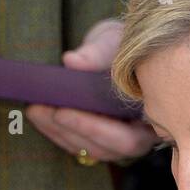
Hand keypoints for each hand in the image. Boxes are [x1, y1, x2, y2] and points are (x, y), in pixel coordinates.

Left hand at [25, 18, 156, 161]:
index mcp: (156, 114)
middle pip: (106, 148)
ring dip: (58, 131)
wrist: (125, 49)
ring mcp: (121, 141)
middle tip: (41, 109)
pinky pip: (80, 144)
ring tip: (33, 108)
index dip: (95, 129)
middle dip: (71, 130)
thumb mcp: (115, 40)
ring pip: (90, 149)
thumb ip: (98, 51)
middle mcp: (142, 135)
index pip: (128, 137)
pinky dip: (56, 131)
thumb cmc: (126, 44)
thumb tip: (72, 61)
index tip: (63, 111)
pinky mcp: (103, 140)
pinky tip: (37, 112)